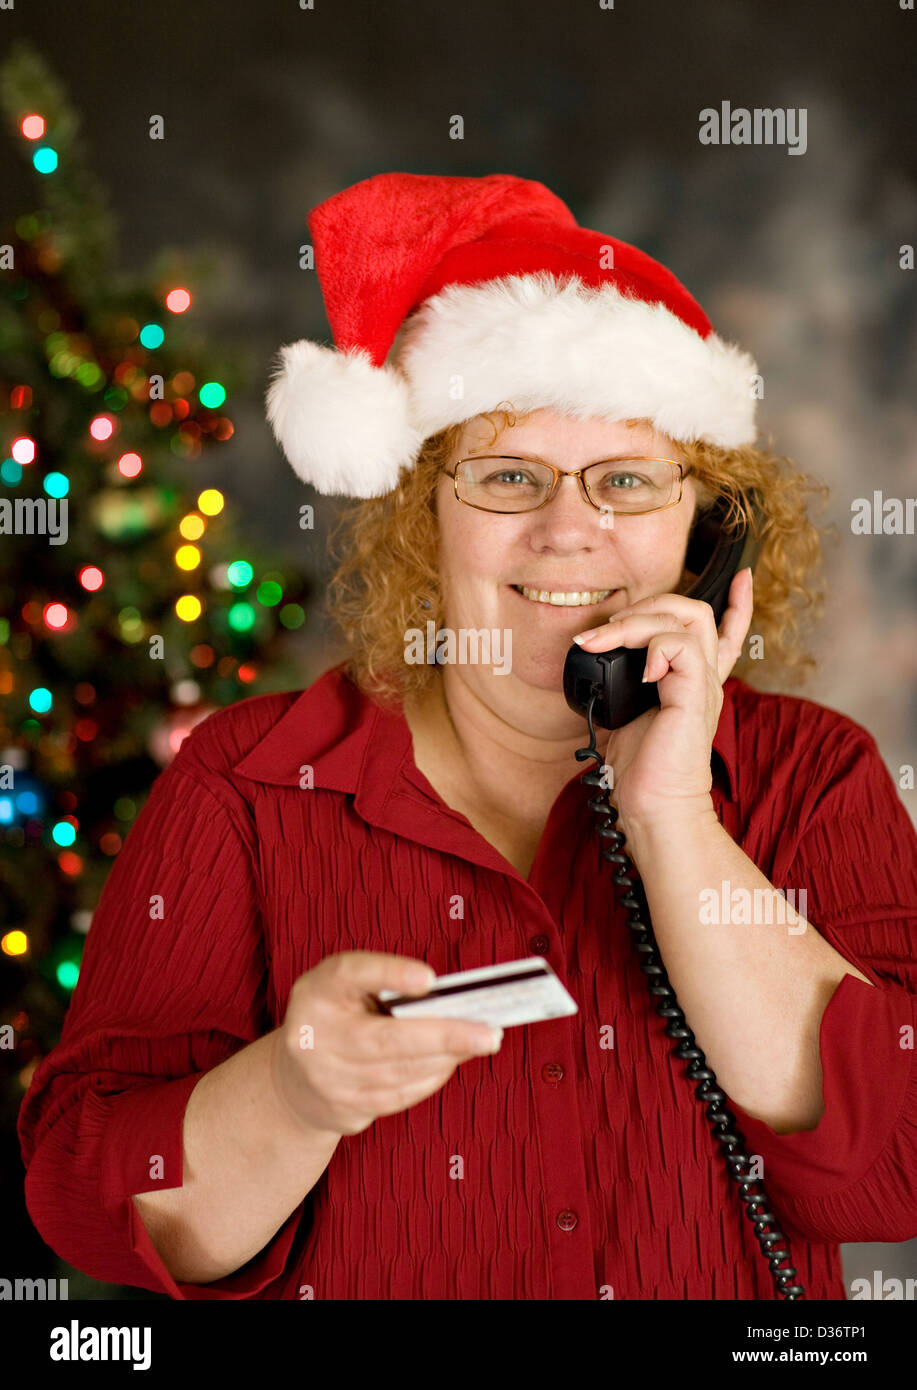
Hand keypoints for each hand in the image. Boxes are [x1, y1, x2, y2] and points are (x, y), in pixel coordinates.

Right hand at [271, 951, 503, 1137]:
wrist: (292, 1080)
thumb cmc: (339, 1017)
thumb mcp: (349, 989)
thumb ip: (387, 986)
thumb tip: (452, 1002)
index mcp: (318, 989)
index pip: (351, 973)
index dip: (391, 973)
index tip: (431, 979)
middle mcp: (313, 1033)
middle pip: (386, 1039)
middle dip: (444, 1037)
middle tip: (490, 1034)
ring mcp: (325, 1077)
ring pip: (398, 1072)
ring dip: (446, 1059)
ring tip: (480, 1043)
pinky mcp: (341, 1109)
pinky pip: (396, 1098)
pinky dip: (430, 1080)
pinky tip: (450, 1064)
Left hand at [571, 568, 753, 831]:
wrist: (653, 808)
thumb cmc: (640, 772)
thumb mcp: (626, 715)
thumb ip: (623, 683)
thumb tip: (595, 657)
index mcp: (693, 683)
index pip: (726, 632)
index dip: (736, 602)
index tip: (742, 576)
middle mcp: (704, 678)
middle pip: (695, 611)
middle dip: (649, 603)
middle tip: (609, 626)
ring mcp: (702, 684)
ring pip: (686, 617)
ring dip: (636, 621)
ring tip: (603, 641)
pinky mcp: (695, 694)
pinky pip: (679, 645)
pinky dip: (652, 646)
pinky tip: (639, 672)